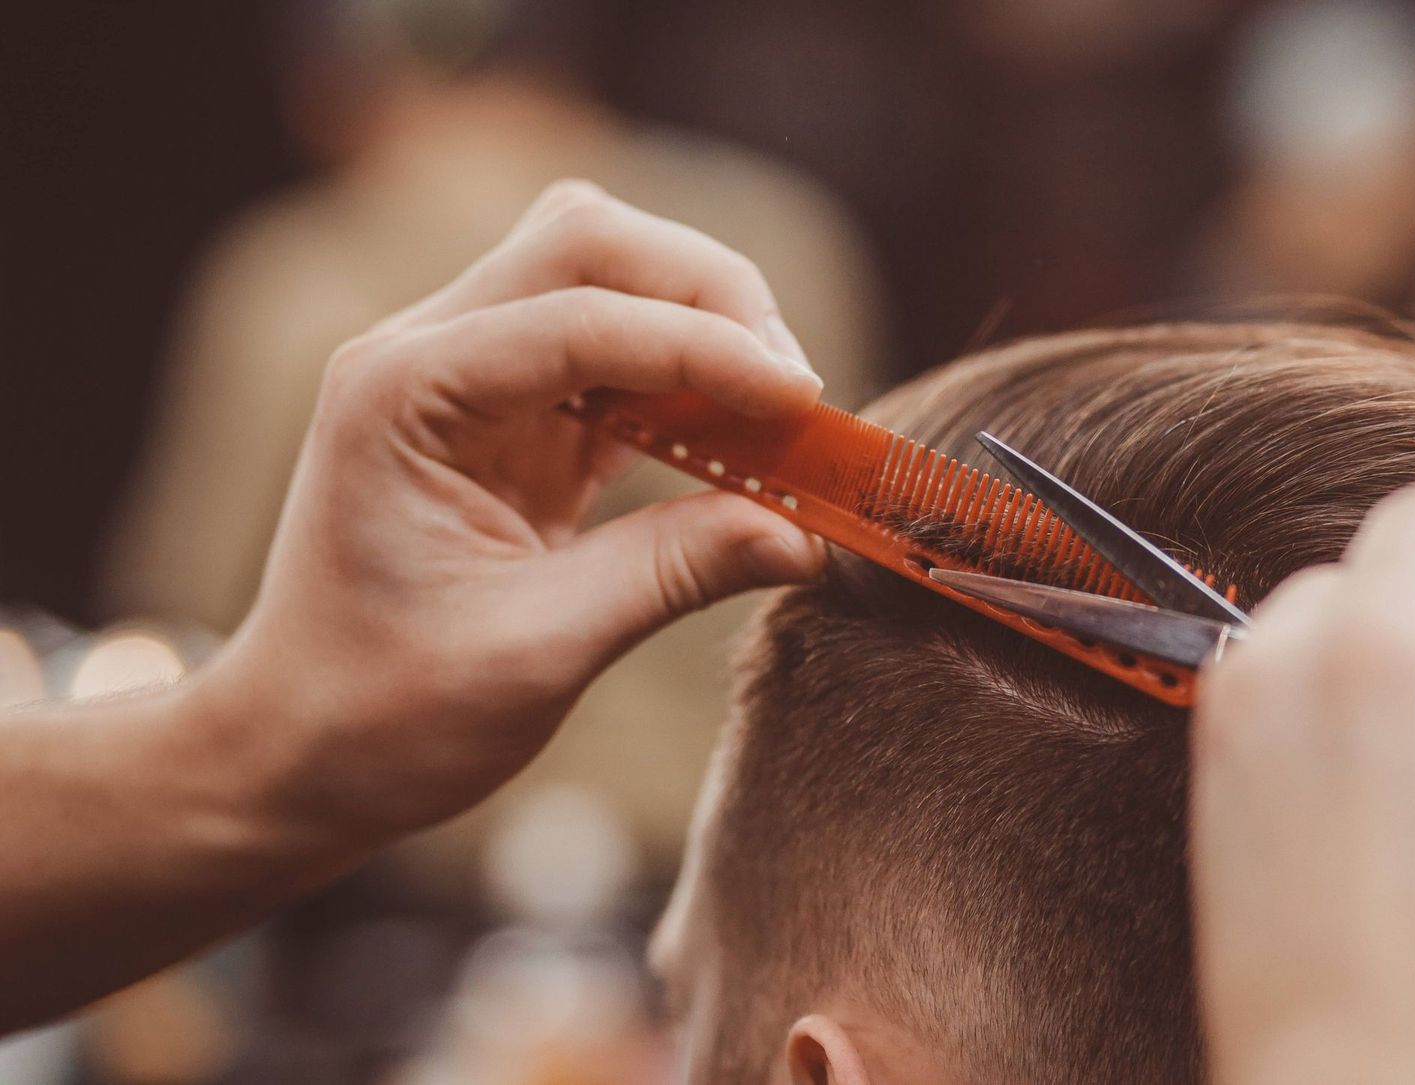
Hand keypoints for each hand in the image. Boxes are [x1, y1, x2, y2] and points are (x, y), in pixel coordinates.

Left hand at [196, 181, 825, 846]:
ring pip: (606, 279)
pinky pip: (612, 356)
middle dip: (711, 298)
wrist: (295, 755)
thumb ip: (673, 573)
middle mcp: (428, 356)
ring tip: (775, 412)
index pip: (579, 318)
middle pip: (591, 246)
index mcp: (405, 394)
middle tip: (794, 393)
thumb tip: (805, 534)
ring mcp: (466, 378)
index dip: (706, 349)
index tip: (803, 403)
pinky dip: (684, 382)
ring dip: (701, 328)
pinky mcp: (508, 419)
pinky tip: (736, 439)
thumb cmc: (384, 715)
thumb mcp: (539, 652)